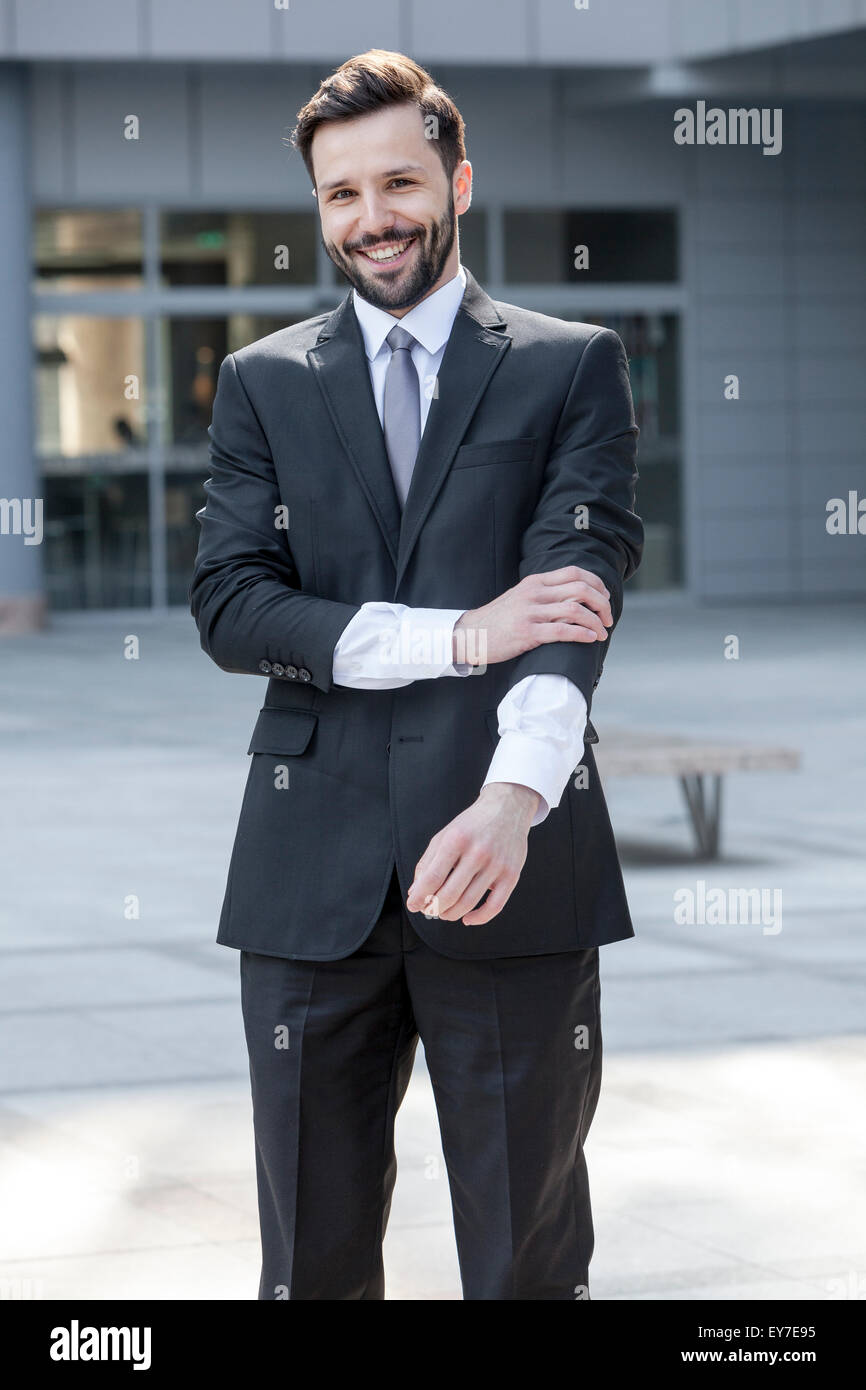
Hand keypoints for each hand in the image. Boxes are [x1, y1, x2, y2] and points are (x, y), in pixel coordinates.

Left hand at [406, 782, 538, 925]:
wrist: (508, 807)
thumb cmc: (473, 824)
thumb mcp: (445, 835)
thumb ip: (428, 863)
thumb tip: (416, 892)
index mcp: (457, 839)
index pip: (433, 877)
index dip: (420, 896)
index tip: (413, 905)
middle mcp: (478, 852)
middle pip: (450, 894)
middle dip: (434, 908)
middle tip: (429, 910)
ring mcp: (496, 864)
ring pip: (469, 902)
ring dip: (451, 914)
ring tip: (444, 913)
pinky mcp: (511, 875)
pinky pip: (494, 907)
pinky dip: (478, 918)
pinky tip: (467, 918)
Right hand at [452, 564, 611, 667]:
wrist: (470, 635)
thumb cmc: (498, 620)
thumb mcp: (520, 598)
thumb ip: (543, 594)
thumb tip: (573, 598)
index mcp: (535, 582)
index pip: (575, 573)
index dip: (597, 584)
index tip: (605, 598)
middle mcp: (534, 593)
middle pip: (581, 589)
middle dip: (602, 603)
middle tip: (608, 618)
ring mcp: (530, 613)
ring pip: (576, 610)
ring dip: (596, 622)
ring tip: (602, 633)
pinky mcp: (527, 633)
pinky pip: (562, 631)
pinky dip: (582, 634)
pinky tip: (590, 639)